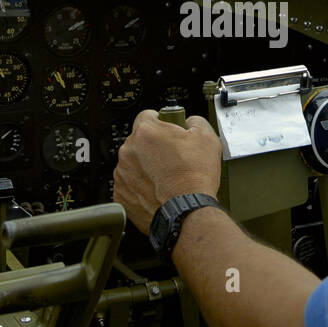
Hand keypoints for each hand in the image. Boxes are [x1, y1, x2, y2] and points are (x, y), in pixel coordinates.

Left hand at [113, 111, 222, 233]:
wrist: (188, 211)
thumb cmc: (195, 177)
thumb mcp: (206, 137)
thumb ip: (195, 121)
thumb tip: (190, 122)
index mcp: (145, 132)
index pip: (147, 115)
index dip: (161, 122)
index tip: (168, 130)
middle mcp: (128, 151)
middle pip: (139, 140)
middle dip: (153, 147)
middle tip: (172, 158)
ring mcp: (122, 174)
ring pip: (133, 163)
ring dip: (146, 167)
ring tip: (166, 177)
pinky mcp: (121, 194)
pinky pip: (129, 184)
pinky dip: (140, 186)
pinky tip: (157, 190)